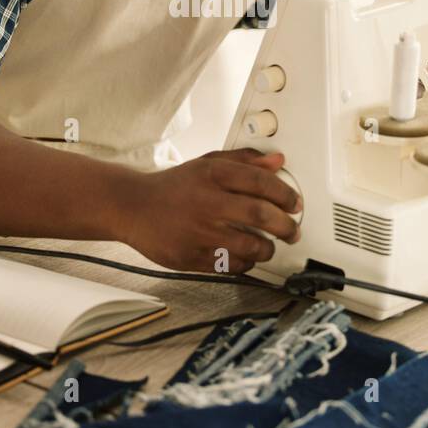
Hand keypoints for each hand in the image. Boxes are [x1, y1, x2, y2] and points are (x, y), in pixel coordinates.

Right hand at [117, 148, 301, 273]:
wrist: (132, 207)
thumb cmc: (174, 186)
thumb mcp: (208, 164)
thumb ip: (244, 161)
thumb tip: (277, 162)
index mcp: (212, 174)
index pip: (261, 182)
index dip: (285, 194)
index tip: (295, 203)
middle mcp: (206, 202)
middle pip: (260, 215)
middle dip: (285, 226)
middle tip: (293, 231)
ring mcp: (198, 232)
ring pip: (249, 246)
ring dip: (267, 249)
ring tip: (269, 247)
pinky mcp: (190, 257)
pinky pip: (230, 266)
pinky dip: (245, 263)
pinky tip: (246, 256)